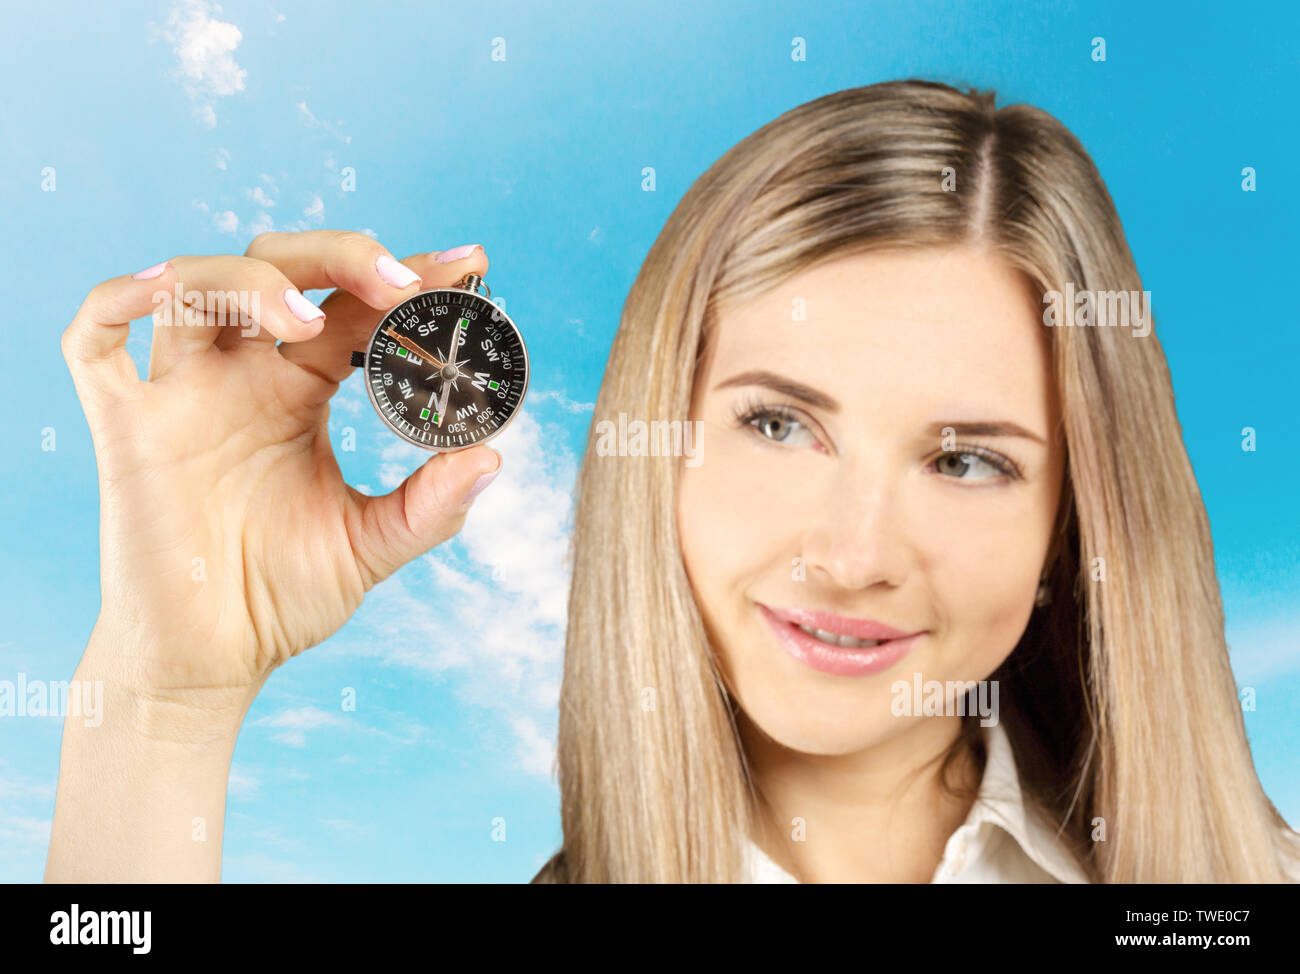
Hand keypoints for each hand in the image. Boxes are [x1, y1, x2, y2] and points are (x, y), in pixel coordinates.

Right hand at [61, 232, 500, 706]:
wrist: (212, 660)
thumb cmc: (283, 597)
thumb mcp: (372, 545)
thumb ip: (430, 506)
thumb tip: (493, 458)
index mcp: (299, 392)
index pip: (350, 309)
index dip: (405, 279)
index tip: (469, 264)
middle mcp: (240, 378)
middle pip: (275, 268)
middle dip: (338, 257)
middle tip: (400, 282)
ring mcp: (180, 395)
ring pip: (195, 287)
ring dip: (252, 283)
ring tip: (310, 323)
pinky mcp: (126, 429)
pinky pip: (93, 344)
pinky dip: (114, 300)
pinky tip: (158, 291)